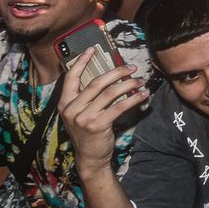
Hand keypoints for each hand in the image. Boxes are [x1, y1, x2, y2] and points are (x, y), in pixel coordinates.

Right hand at [59, 51, 147, 171]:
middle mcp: (71, 109)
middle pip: (97, 83)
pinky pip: (119, 106)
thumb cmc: (88, 133)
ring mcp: (83, 118)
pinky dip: (133, 99)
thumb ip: (86, 98)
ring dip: (128, 84)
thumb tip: (106, 78)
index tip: (92, 49)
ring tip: (140, 81)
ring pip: (110, 93)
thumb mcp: (80, 114)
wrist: (90, 158)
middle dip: (117, 72)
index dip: (81, 61)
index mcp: (65, 103)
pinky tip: (143, 95)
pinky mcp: (97, 125)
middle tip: (131, 67)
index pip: (71, 77)